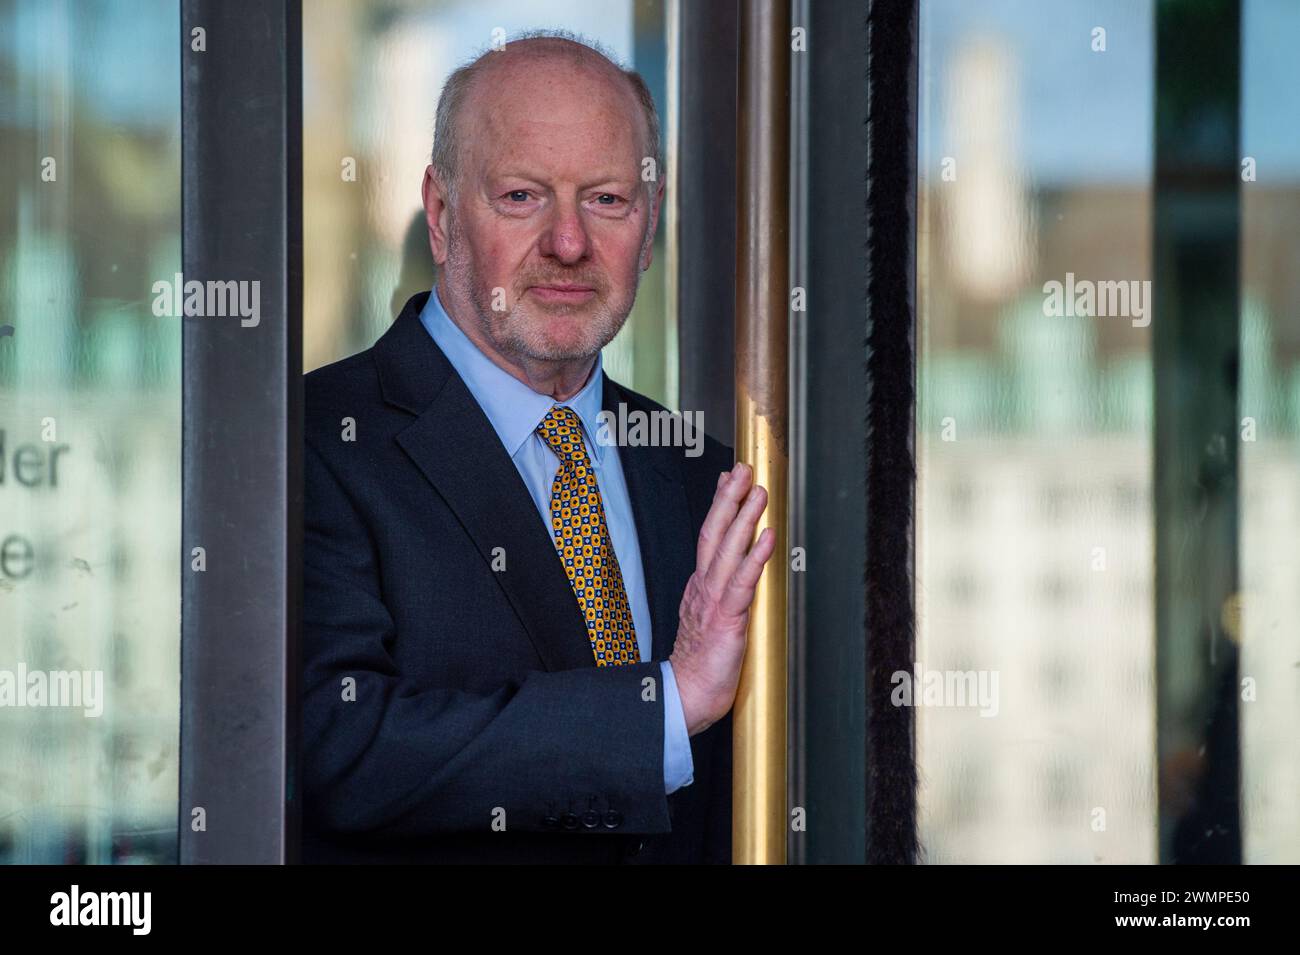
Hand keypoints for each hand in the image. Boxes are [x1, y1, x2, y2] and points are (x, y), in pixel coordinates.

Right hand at [668, 462, 775, 735]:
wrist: (685, 697)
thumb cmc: (700, 666)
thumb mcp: (708, 620)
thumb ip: (718, 596)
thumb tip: (733, 577)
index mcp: (699, 586)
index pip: (709, 537)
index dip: (719, 506)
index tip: (728, 478)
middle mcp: (703, 587)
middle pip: (714, 533)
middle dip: (730, 498)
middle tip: (744, 469)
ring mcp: (713, 601)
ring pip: (728, 551)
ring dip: (744, 518)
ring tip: (759, 492)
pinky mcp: (725, 620)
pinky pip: (742, 583)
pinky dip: (755, 557)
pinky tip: (766, 536)